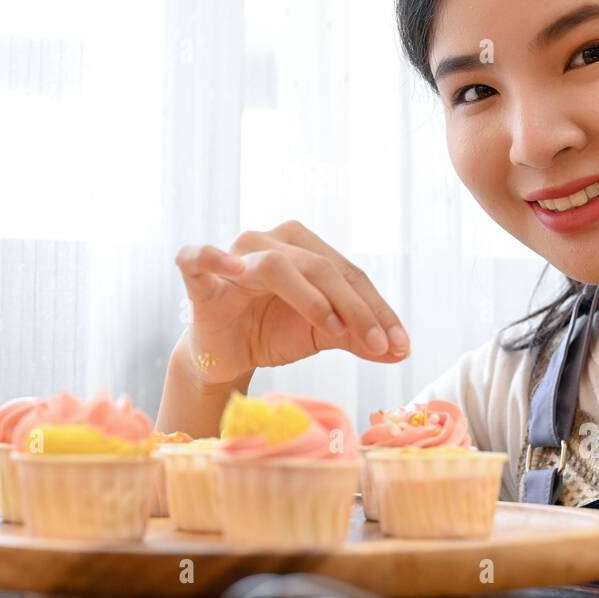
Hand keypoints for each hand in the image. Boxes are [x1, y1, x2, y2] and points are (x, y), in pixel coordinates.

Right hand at [174, 220, 410, 387]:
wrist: (227, 356)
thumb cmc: (272, 332)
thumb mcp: (322, 335)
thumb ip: (358, 338)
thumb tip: (401, 352)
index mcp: (302, 245)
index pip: (348, 273)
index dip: (378, 309)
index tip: (400, 345)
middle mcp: (269, 241)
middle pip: (320, 267)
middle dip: (356, 308)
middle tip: (378, 345)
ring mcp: (233, 256)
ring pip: (276, 265)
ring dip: (310, 298)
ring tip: (333, 330)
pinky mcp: (200, 280)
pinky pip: (197, 259)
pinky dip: (212, 257)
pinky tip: (235, 268)